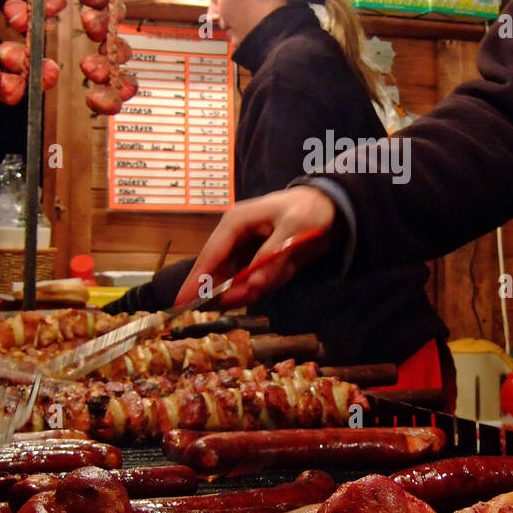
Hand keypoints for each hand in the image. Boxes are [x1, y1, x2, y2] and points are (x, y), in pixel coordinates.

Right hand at [174, 186, 337, 308]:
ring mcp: (245, 250)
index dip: (197, 280)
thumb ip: (272, 257)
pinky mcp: (256, 261)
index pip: (211, 255)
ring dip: (258, 284)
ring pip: (238, 281)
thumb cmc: (309, 210)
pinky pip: (255, 281)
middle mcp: (234, 237)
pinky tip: (289, 265)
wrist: (331, 208)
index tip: (182, 304)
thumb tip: (252, 284)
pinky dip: (270, 280)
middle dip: (235, 288)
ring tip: (284, 267)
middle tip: (253, 292)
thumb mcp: (294, 229)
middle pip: (219, 273)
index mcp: (236, 222)